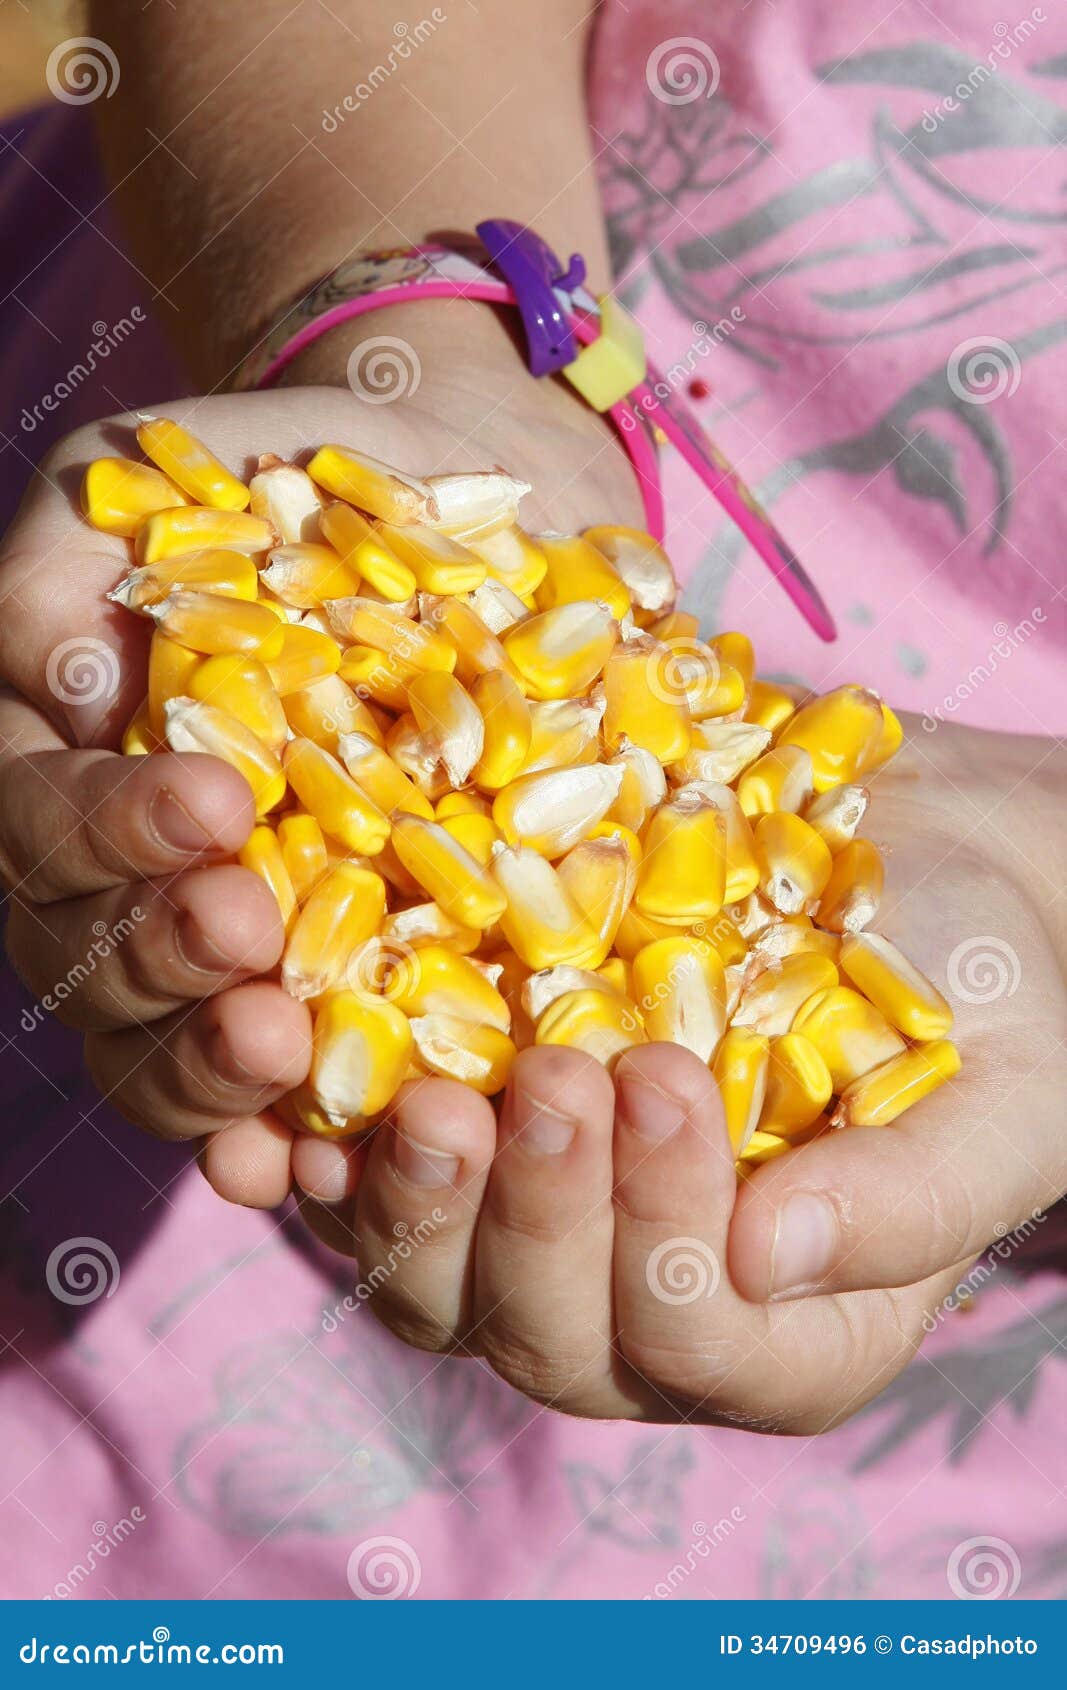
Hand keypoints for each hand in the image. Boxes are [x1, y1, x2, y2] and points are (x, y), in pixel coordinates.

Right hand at [0, 302, 637, 1201]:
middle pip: (97, 967)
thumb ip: (62, 574)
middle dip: (163, 958)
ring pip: (176, 1052)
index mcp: (70, 779)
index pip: (42, 832)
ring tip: (285, 1043)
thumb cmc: (277, 474)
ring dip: (217, 1067)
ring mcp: (239, 951)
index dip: (107, 834)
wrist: (455, 492)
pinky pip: (307, 1092)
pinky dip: (301, 1135)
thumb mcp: (139, 480)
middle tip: (242, 933)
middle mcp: (133, 888)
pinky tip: (324, 1157)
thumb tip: (59, 690)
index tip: (209, 802)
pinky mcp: (355, 986)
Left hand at [296, 719, 1066, 1429]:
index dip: (668, 1239)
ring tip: (427, 1089)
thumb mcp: (1002, 1105)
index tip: (668, 1081)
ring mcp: (544, 1233)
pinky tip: (309, 1070)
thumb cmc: (989, 1003)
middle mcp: (647, 1310)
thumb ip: (910, 1202)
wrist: (909, 878)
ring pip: (438, 1281)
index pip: (707, 1350)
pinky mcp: (476, 1145)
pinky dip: (331, 1140)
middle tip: (551, 1078)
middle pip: (549, 1334)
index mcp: (789, 1336)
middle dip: (542, 1214)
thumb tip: (771, 1259)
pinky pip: (371, 1177)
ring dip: (415, 1197)